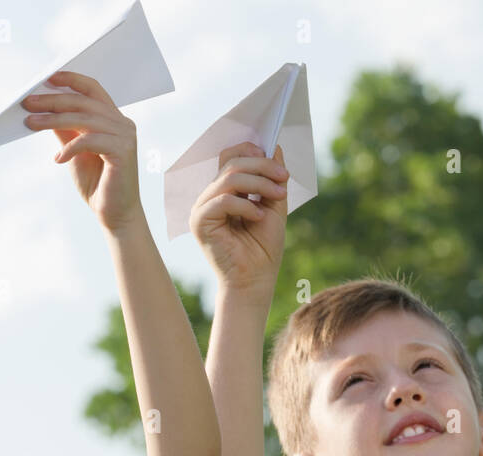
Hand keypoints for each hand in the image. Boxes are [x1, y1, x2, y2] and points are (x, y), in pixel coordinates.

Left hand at [21, 72, 139, 231]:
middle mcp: (123, 123)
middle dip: (52, 101)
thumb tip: (43, 106)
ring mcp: (125, 136)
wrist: (115, 215)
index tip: (46, 79)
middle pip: (83, 102)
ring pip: (85, 119)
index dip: (70, 79)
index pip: (92, 90)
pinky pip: (90, 140)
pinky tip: (57, 158)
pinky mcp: (123, 151)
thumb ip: (65, 128)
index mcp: (114, 119)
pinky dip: (70, 147)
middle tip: (28, 103)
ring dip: (54, 120)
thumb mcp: (74, 151)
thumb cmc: (96, 184)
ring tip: (32, 123)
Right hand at [190, 141, 287, 298]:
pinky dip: (246, 205)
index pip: (232, 158)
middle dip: (262, 167)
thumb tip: (276, 147)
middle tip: (284, 177)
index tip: (279, 166)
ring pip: (229, 178)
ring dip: (258, 183)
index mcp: (225, 192)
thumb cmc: (263, 250)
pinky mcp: (199, 221)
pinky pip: (223, 200)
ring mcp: (202, 208)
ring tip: (278, 196)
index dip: (253, 153)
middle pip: (232, 164)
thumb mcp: (273, 207)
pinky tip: (259, 216)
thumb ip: (272, 180)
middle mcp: (210, 197)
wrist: (254, 281)